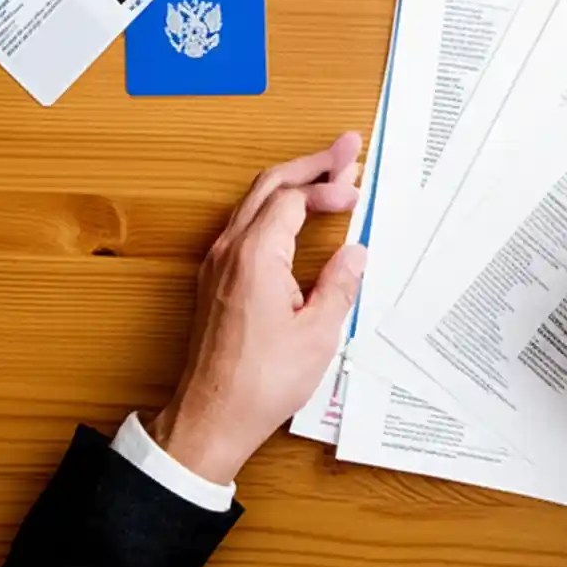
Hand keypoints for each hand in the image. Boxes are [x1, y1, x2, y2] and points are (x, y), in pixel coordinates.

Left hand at [149, 133, 367, 484]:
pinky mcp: (215, 281)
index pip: (294, 199)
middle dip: (311, 164)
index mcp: (256, 256)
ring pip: (254, 203)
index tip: (356, 189)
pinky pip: (245, 226)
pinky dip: (276, 210)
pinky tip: (295, 218)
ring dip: (291, 185)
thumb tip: (353, 255)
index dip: (328, 188)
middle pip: (270, 186)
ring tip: (326, 175)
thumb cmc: (259, 383)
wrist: (210, 417)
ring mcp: (217, 264)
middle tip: (345, 149)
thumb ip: (339, 285)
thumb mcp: (318, 335)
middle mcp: (229, 251)